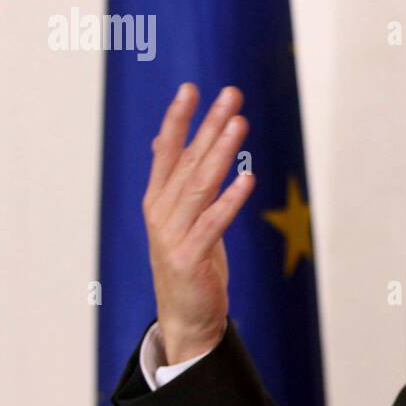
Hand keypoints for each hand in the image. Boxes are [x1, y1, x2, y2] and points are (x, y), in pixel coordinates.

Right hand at [142, 82, 255, 363]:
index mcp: (157, 199)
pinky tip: (248, 178)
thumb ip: (173, 178)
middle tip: (231, 95)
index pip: (166, 151)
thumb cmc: (188, 262)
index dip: (177, 119)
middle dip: (209, 125)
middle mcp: (160, 212)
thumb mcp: (177, 216)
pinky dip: (230, 200)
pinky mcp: (189, 257)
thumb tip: (161, 139)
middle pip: (188, 161)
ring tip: (239, 124)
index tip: (191, 88)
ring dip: (221, 152)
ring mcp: (172, 235)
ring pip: (200, 185)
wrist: (186, 317)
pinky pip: (213, 222)